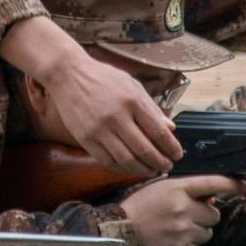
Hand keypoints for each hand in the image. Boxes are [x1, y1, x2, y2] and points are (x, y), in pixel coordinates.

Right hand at [2, 17, 177, 174]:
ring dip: (143, 169)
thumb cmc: (103, 78)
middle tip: (167, 167)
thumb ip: (151, 107)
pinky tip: (131, 167)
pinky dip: (122, 168)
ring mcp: (99, 129)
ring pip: (126, 160)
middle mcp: (116, 116)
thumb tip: (170, 128)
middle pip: (144, 149)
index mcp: (132, 101)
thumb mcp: (132, 85)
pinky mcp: (85, 138)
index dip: (171, 147)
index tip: (177, 155)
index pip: (158, 131)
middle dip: (160, 162)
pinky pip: (107, 160)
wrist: (68, 75)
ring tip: (152, 171)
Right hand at [119, 174, 240, 245]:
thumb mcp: (160, 189)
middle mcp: (183, 209)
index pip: (212, 183)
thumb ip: (186, 190)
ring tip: (177, 229)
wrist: (119, 233)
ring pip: (207, 233)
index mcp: (177, 189)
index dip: (232, 185)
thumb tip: (212, 198)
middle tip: (187, 216)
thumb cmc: (139, 207)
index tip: (245, 187)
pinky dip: (188, 245)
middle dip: (204, 216)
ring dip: (197, 231)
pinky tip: (172, 240)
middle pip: (214, 214)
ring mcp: (183, 231)